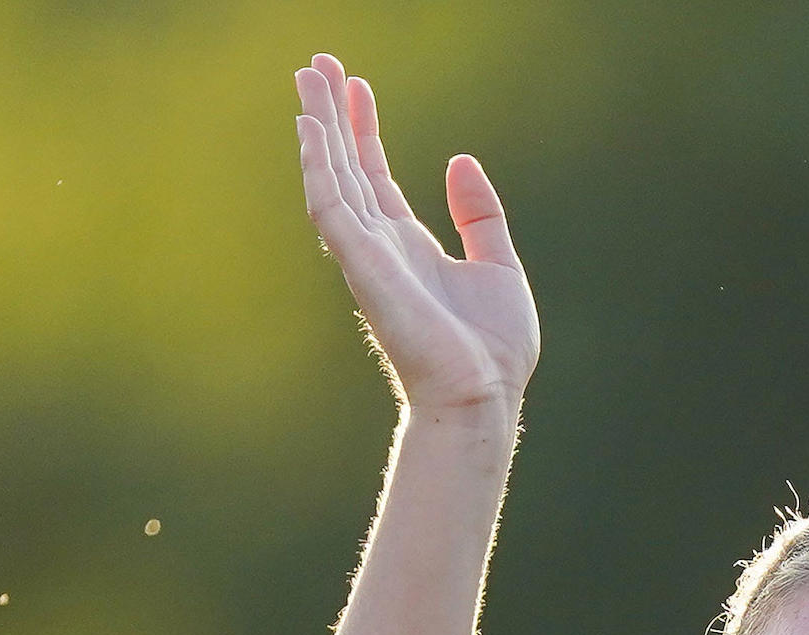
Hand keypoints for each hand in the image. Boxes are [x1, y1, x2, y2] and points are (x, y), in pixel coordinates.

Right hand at [293, 54, 537, 421]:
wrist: (485, 395)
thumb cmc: (492, 350)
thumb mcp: (499, 266)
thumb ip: (479, 215)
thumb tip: (460, 161)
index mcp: (409, 247)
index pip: (375, 177)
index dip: (364, 130)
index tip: (356, 86)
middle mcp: (380, 247)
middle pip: (346, 167)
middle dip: (331, 115)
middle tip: (316, 64)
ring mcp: (367, 256)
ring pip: (332, 177)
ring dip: (318, 127)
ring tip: (309, 77)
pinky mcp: (363, 268)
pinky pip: (331, 208)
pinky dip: (318, 168)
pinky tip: (311, 130)